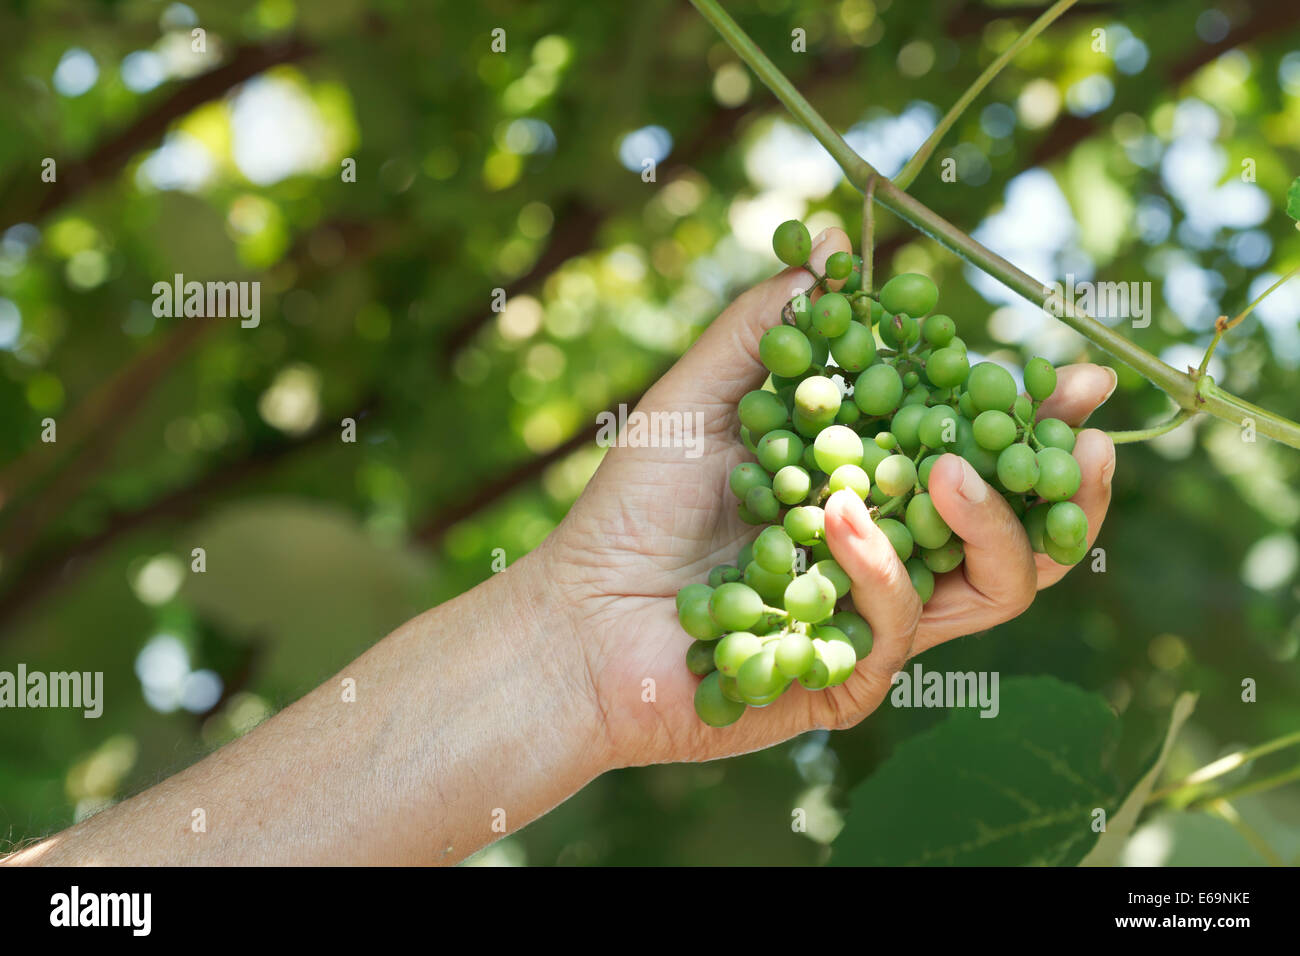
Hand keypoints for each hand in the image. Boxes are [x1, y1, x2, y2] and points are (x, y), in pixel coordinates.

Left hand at [535, 227, 1117, 769]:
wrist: (578, 612)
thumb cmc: (635, 507)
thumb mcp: (702, 394)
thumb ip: (770, 328)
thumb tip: (830, 246)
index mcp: (871, 489)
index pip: (975, 454)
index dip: (1032, 420)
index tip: (1074, 376)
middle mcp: (890, 555)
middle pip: (1016, 532)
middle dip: (1061, 483)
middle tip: (1076, 432)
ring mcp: (877, 622)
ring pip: (993, 588)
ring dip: (987, 520)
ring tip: (947, 468)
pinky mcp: (852, 677)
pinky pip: (902, 623)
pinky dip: (877, 565)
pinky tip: (837, 518)